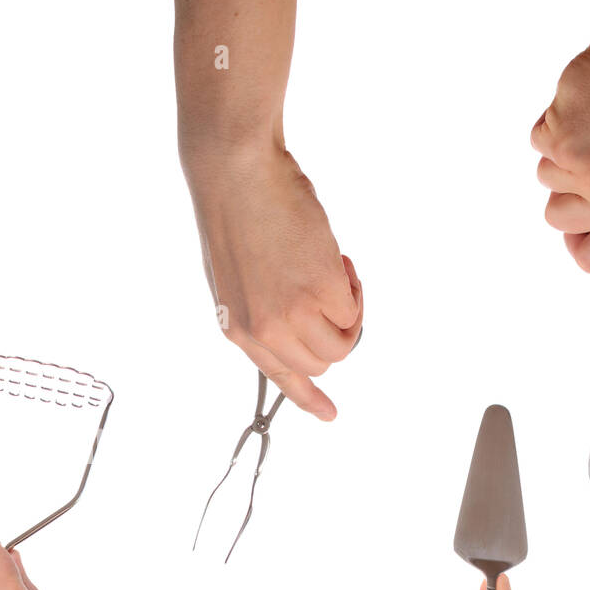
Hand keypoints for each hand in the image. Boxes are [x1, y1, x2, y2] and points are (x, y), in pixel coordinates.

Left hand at [181, 146, 362, 419]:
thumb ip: (262, 307)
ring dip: (350, 315)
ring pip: (341, 345)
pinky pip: (354, 310)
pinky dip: (354, 286)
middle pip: (319, 363)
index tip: (329, 415)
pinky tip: (336, 257)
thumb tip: (300, 321)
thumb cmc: (236, 213)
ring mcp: (292, 313)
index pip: (277, 377)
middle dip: (336, 335)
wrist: (235, 174)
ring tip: (335, 274)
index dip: (306, 399)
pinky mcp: (321, 289)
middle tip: (336, 295)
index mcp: (237, 327)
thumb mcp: (236, 276)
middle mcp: (262, 329)